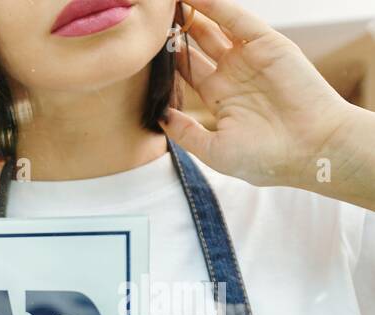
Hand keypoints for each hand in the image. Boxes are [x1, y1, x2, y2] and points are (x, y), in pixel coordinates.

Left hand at [160, 0, 374, 207]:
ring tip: (166, 3)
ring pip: (214, 27)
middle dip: (175, 31)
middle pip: (197, 45)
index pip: (187, 71)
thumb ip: (185, 132)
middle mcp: (233, 74)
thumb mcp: (214, 150)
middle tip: (152, 19)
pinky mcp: (267, 44)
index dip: (168, 58)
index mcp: (220, 98)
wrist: (311, 149)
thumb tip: (160, 116)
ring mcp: (250, 58)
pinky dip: (216, 7)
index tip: (144, 48)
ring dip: (192, 14)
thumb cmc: (265, 158)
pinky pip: (236, 20)